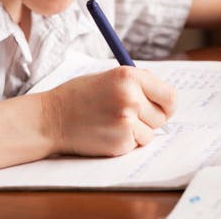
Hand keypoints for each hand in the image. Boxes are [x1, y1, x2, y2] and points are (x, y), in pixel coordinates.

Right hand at [41, 66, 176, 156]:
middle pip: (163, 116)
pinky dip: (125, 142)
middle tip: (127, 115)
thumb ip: (138, 84)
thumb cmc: (79, 97)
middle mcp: (131, 96)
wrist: (51, 118)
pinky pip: (137, 144)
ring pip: (151, 133)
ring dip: (137, 132)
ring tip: (111, 122)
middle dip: (150, 118)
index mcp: (129, 76)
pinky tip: (106, 132)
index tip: (160, 107)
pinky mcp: (121, 141)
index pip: (170, 95)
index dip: (166, 104)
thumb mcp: (110, 77)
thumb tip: (165, 97)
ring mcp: (127, 120)